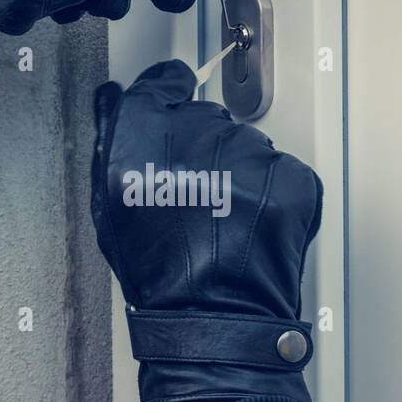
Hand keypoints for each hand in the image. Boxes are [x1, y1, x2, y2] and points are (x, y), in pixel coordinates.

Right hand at [91, 60, 323, 401]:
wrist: (214, 318)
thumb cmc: (160, 274)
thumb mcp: (110, 208)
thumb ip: (112, 144)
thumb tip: (115, 100)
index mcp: (148, 133)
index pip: (164, 83)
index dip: (166, 98)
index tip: (170, 107)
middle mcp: (201, 132)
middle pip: (206, 116)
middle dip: (201, 146)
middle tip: (195, 195)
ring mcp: (251, 152)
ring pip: (246, 144)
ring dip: (237, 172)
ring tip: (223, 221)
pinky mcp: (291, 176)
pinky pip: (279, 171)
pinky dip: (269, 194)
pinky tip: (249, 226)